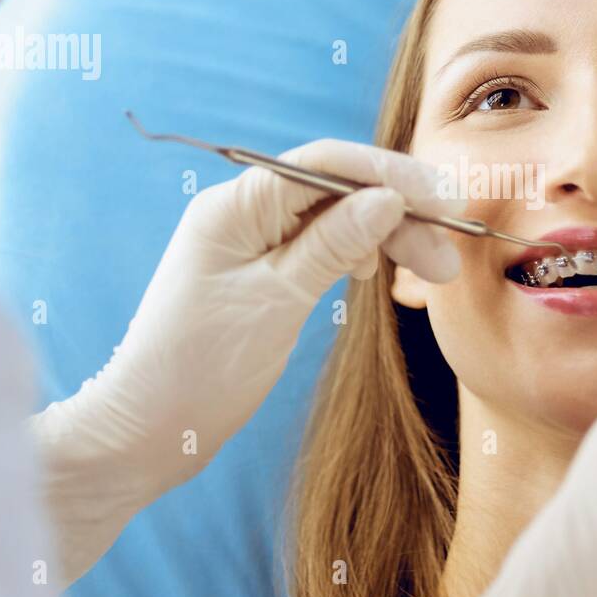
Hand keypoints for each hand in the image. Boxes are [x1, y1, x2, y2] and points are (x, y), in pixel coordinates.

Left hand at [32, 139, 464, 585]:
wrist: (149, 432)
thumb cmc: (201, 369)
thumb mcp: (278, 302)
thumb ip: (333, 243)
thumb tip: (388, 198)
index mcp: (234, 206)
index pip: (326, 165)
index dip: (391, 175)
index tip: (445, 202)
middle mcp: (241, 212)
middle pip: (335, 190)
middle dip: (398, 213)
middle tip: (447, 255)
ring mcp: (250, 243)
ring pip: (334, 218)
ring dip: (384, 237)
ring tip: (431, 271)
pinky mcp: (259, 274)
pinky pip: (318, 246)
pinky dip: (356, 255)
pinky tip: (377, 274)